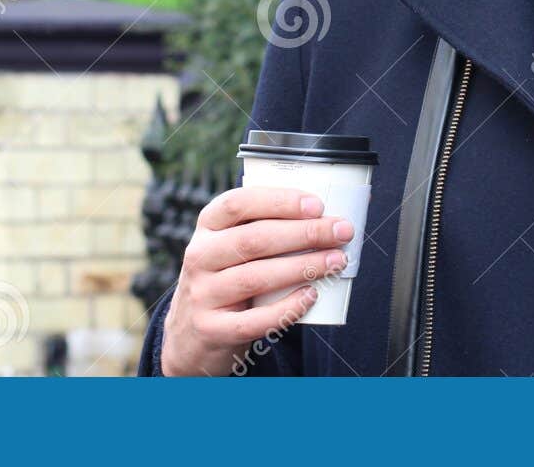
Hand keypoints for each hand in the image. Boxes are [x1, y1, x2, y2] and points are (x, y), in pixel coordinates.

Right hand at [161, 186, 354, 376]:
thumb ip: (267, 228)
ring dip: (303, 266)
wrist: (192, 333)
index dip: (279, 201)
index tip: (317, 205)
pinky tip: (311, 295)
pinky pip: (253, 320)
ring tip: (336, 261)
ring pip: (255, 277)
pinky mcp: (211, 329)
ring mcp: (202, 294)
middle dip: (304, 233)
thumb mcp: (234, 246)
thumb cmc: (228, 277)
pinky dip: (286, 308)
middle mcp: (200, 256)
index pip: (238, 204)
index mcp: (208, 226)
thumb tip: (329, 215)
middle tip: (341, 231)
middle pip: (253, 239)